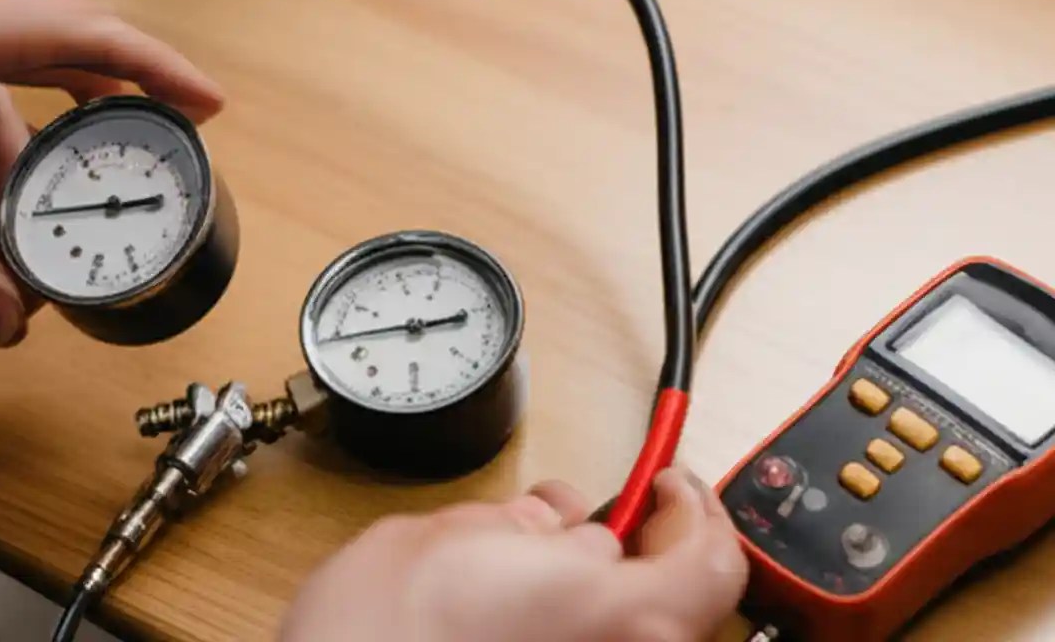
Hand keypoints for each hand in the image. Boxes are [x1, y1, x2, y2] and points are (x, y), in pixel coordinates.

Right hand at [280, 467, 748, 641]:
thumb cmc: (390, 625)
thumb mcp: (463, 534)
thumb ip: (530, 526)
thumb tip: (554, 525)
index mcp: (626, 615)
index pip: (713, 559)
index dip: (695, 507)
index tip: (663, 479)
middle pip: (673, 599)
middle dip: (641, 543)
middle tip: (608, 511)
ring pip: (624, 625)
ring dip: (599, 581)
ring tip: (545, 549)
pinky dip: (571, 616)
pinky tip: (523, 596)